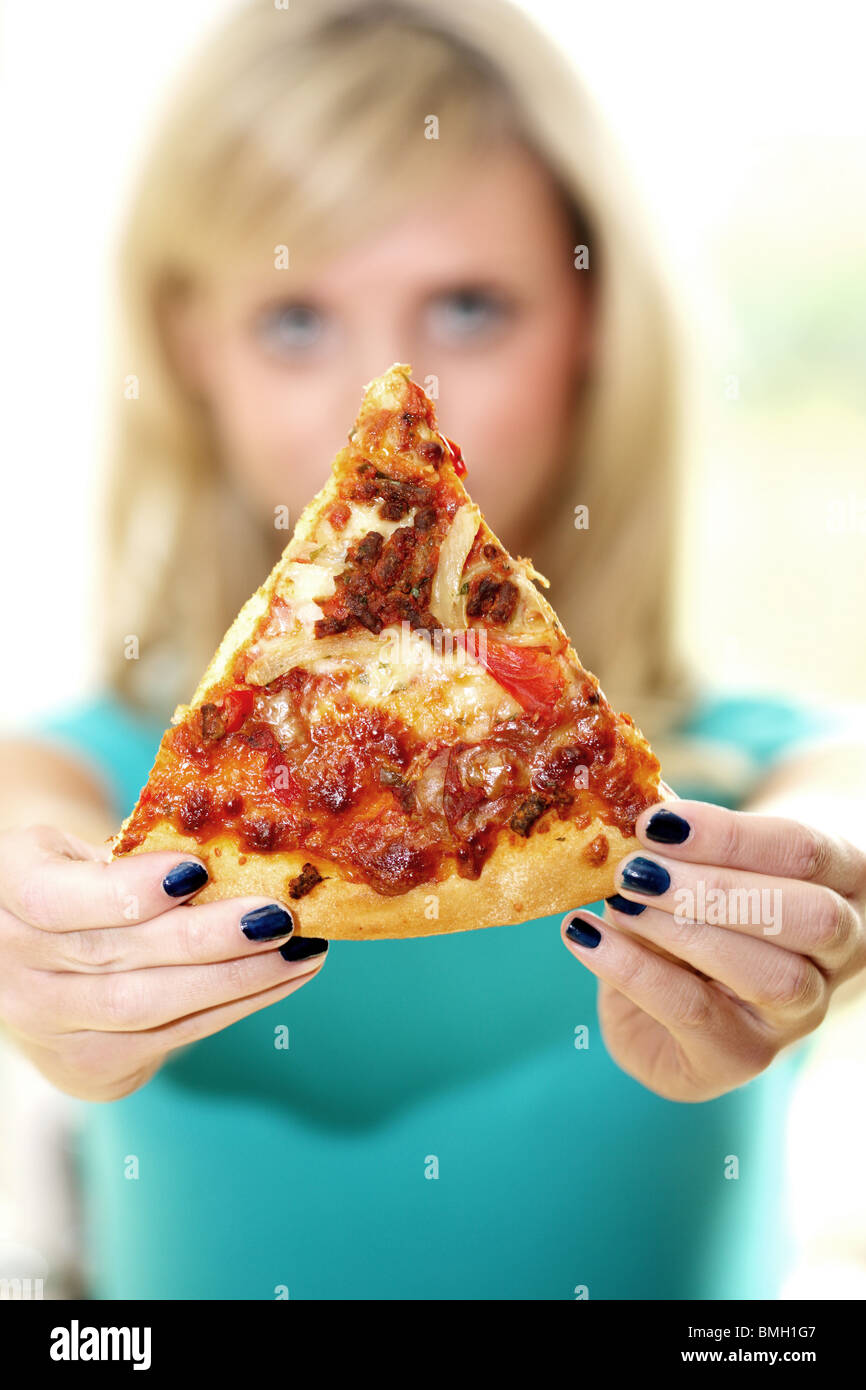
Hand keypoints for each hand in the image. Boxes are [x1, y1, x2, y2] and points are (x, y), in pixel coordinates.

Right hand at [0, 825, 327, 1100]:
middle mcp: (11, 967)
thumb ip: (137, 853)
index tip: (194, 871)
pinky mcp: (88, 1067)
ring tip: (301, 951)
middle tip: (278, 917)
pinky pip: (173, 1036)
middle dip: (207, 940)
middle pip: (115, 959)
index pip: (54, 899)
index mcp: (5, 888)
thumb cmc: (78, 879)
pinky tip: (283, 977)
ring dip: (236, 980)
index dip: (125, 891)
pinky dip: (235, 1005)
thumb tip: (239, 846)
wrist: (29, 953)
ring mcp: (45, 1026)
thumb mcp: (83, 849)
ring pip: (148, 1007)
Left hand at [562, 802, 865, 1100]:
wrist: (689, 984)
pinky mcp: (747, 1056)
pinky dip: (634, 971)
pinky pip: (698, 1014)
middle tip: (634, 869)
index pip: (804, 851)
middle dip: (715, 890)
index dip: (732, 836)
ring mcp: (803, 1012)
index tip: (657, 822)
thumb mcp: (697, 861)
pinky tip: (586, 937)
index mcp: (843, 880)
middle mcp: (844, 950)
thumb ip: (676, 840)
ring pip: (771, 975)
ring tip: (616, 902)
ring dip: (681, 932)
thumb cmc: (703, 899)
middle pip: (808, 917)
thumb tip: (623, 808)